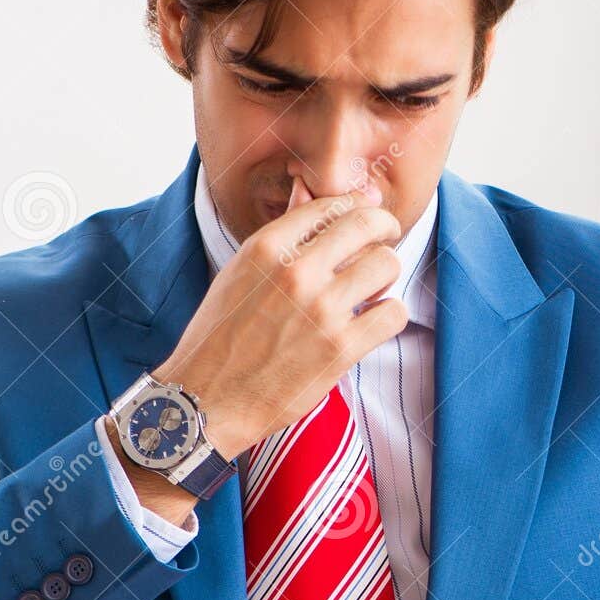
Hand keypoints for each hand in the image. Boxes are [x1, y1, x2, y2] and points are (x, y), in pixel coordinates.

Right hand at [153, 176, 408, 457]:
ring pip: (387, 265)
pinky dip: (390, 314)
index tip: (365, 216)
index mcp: (265, 248)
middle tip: (385, 240)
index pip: (331, 204)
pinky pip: (393, 313)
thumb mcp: (239, 274)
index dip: (356, 207)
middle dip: (385, 228)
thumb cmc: (219, 339)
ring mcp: (321, 310)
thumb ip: (279, 242)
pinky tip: (373, 321)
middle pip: (367, 225)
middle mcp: (295, 272)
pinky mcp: (341, 348)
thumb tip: (310, 199)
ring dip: (386, 275)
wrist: (206, 400)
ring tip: (373, 289)